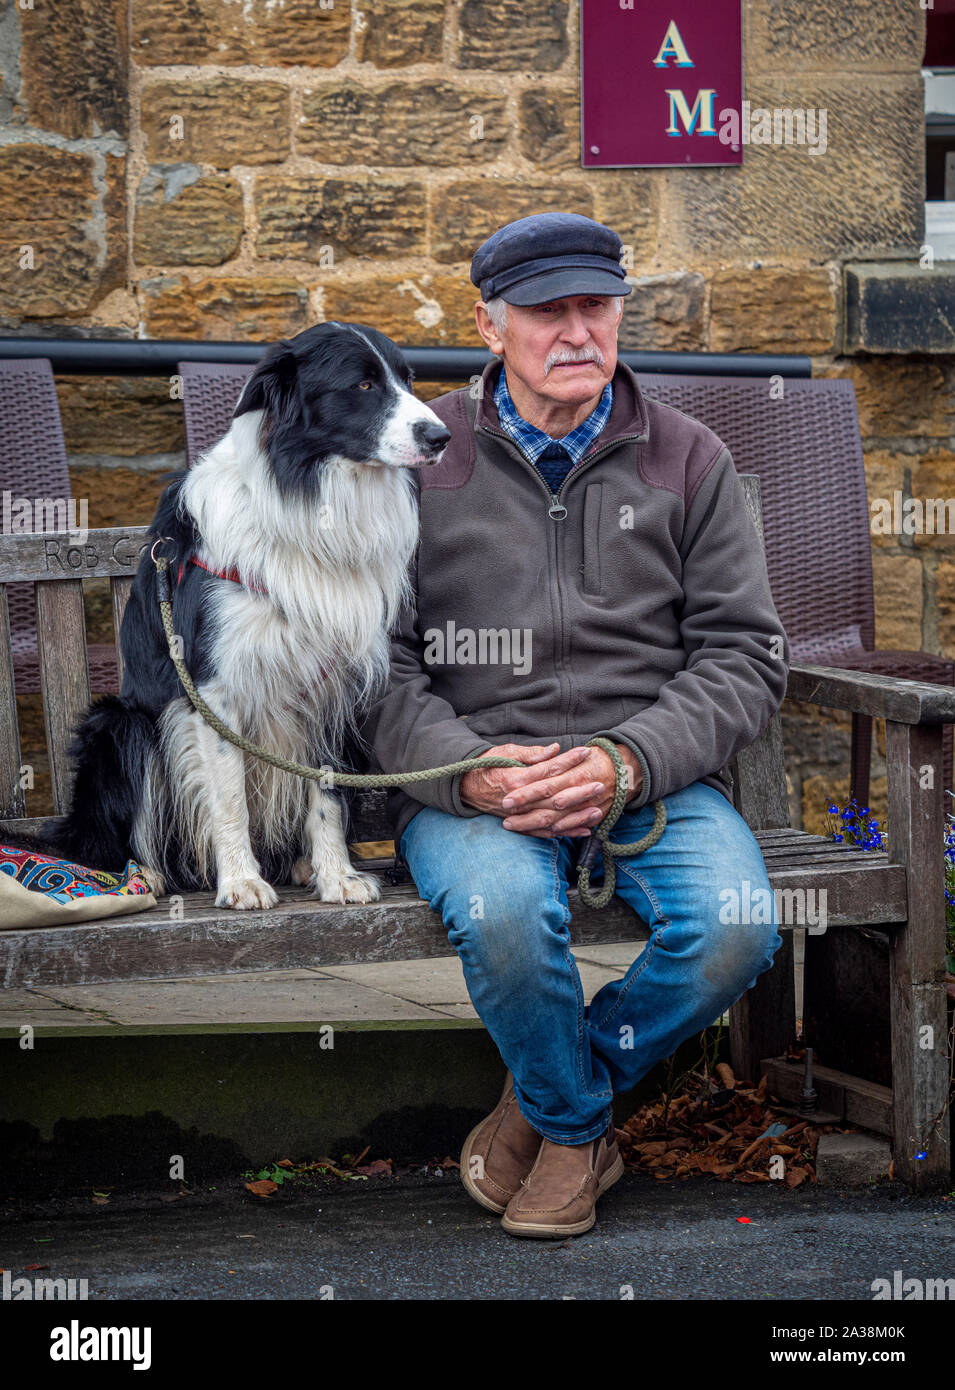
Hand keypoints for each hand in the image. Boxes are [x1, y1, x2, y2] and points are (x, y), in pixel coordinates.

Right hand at [461, 742, 640, 838]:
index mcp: (516, 779)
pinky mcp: (519, 825)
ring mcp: (519, 816)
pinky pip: (545, 833)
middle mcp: (519, 800)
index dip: (568, 761)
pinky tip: (583, 831)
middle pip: (555, 797)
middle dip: (579, 791)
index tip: (586, 752)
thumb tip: (555, 750)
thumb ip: (531, 753)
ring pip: (553, 818)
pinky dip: (565, 833)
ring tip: (598, 811)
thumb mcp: (505, 752)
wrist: (463, 786)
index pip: (548, 770)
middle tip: (600, 784)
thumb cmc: (485, 765)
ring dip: (576, 816)